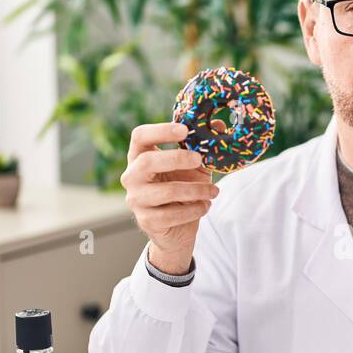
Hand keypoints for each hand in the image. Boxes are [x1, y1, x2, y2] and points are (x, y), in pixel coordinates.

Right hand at [121, 122, 218, 273]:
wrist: (178, 228)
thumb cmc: (184, 189)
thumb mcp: (195, 167)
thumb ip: (202, 148)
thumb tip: (220, 124)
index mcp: (140, 156)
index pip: (140, 136)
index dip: (160, 131)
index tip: (185, 130)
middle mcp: (132, 176)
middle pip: (147, 161)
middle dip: (176, 159)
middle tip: (199, 159)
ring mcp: (136, 199)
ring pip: (165, 191)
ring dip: (195, 190)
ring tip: (213, 191)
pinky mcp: (146, 220)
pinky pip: (171, 214)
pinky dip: (193, 210)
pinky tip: (205, 206)